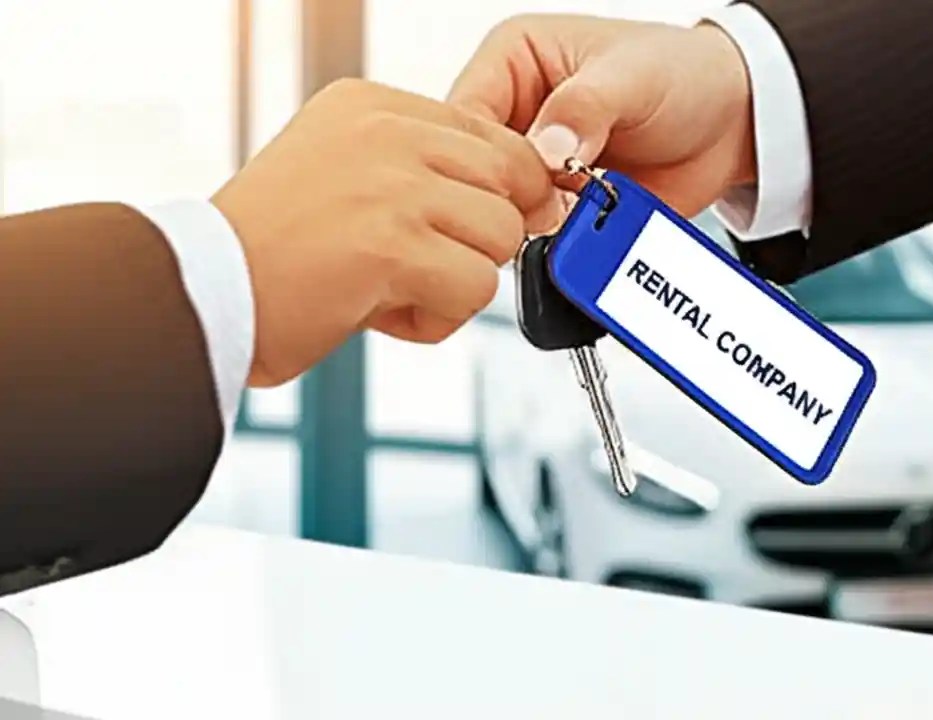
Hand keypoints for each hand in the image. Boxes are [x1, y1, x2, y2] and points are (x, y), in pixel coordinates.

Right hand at [212, 78, 558, 386]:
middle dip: (481, 238)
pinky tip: (380, 313)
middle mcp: (386, 132)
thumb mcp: (344, 172)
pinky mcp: (393, 244)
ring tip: (393, 289)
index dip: (497, 194)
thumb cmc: (273, 250)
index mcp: (373, 105)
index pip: (492, 138)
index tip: (464, 231)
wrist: (199, 293)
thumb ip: (420, 168)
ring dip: (459, 282)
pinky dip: (437, 318)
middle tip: (426, 266)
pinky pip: (476, 287)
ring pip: (501, 237)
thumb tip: (522, 194)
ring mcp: (392, 185)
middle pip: (511, 182)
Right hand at [448, 14, 754, 217]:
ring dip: (539, 220)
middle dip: (510, 193)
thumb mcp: (632, 77)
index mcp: (514, 60)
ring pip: (507, 207)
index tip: (513, 177)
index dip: (479, 152)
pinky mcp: (563, 204)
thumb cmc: (684, 74)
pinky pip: (545, 234)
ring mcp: (539, 164)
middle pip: (478, 169)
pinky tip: (591, 228)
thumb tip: (547, 147)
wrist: (734, 123)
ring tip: (580, 209)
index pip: (464, 113)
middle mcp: (518, 113)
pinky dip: (566, 240)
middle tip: (553, 199)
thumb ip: (585, 109)